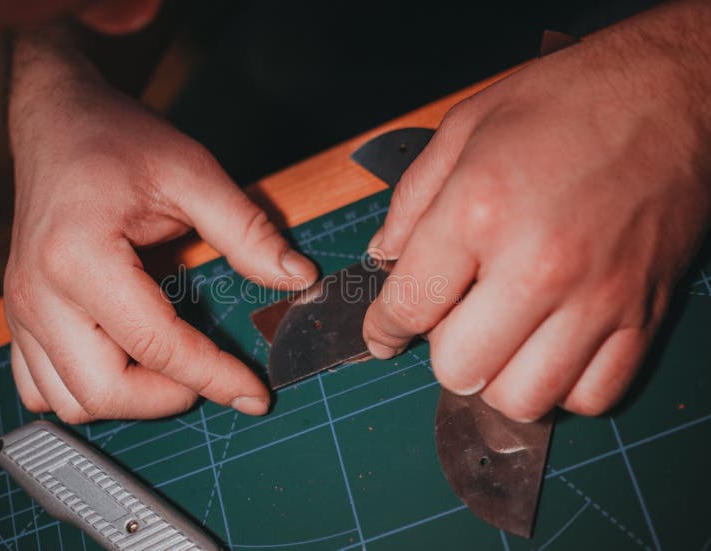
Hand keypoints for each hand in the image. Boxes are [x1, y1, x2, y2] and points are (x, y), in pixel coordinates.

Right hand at [5, 33, 316, 422]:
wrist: (57, 121)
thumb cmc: (119, 139)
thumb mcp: (192, 173)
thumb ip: (247, 230)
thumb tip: (298, 278)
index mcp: (79, 258)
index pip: (157, 346)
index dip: (214, 376)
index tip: (255, 393)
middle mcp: (39, 294)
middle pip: (104, 392)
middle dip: (169, 398)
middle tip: (214, 376)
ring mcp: (22, 310)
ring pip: (69, 402)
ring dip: (129, 401)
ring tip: (174, 372)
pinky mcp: (20, 316)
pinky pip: (39, 388)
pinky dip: (83, 394)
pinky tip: (120, 366)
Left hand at [363, 1, 710, 421]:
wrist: (672, 91)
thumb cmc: (566, 101)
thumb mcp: (465, 128)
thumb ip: (411, 202)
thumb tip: (384, 259)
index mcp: (480, 211)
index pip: (409, 306)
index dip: (383, 328)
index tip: (383, 333)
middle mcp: (537, 266)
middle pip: (458, 370)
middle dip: (442, 351)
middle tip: (453, 319)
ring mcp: (597, 298)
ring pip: (522, 399)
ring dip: (498, 378)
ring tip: (503, 337)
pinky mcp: (644, 315)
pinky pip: (592, 397)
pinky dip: (562, 386)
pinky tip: (552, 345)